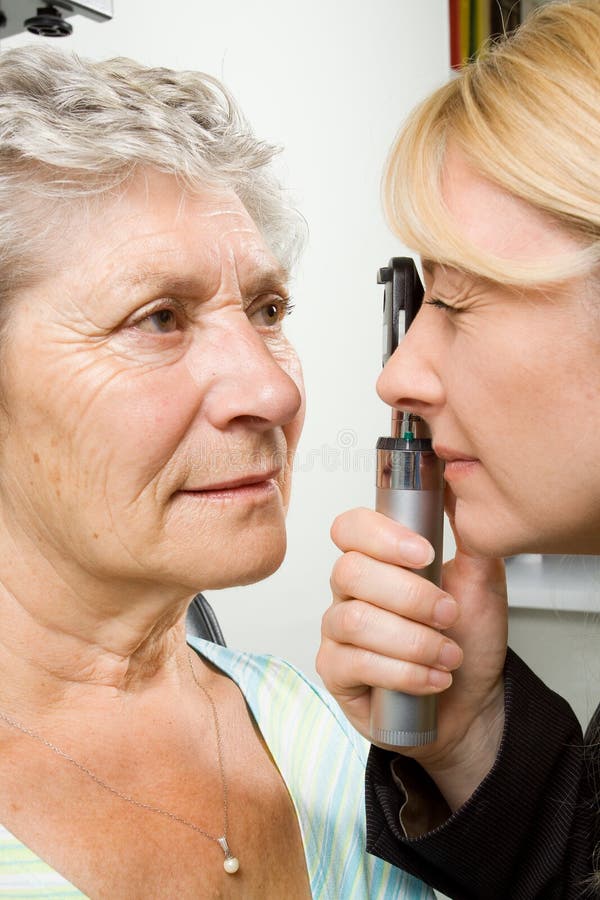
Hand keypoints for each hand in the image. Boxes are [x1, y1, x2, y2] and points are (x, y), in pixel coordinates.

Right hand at [316, 504, 507, 809]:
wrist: (473, 701)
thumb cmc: (468, 639)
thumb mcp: (481, 581)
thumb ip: (470, 534)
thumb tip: (462, 484)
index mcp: (377, 559)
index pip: (351, 527)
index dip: (381, 536)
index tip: (425, 554)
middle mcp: (349, 590)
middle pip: (350, 572)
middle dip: (410, 596)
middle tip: (449, 615)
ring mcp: (337, 631)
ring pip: (356, 620)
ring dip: (413, 641)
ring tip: (448, 654)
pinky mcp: (336, 672)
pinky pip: (356, 663)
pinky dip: (404, 672)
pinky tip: (432, 679)